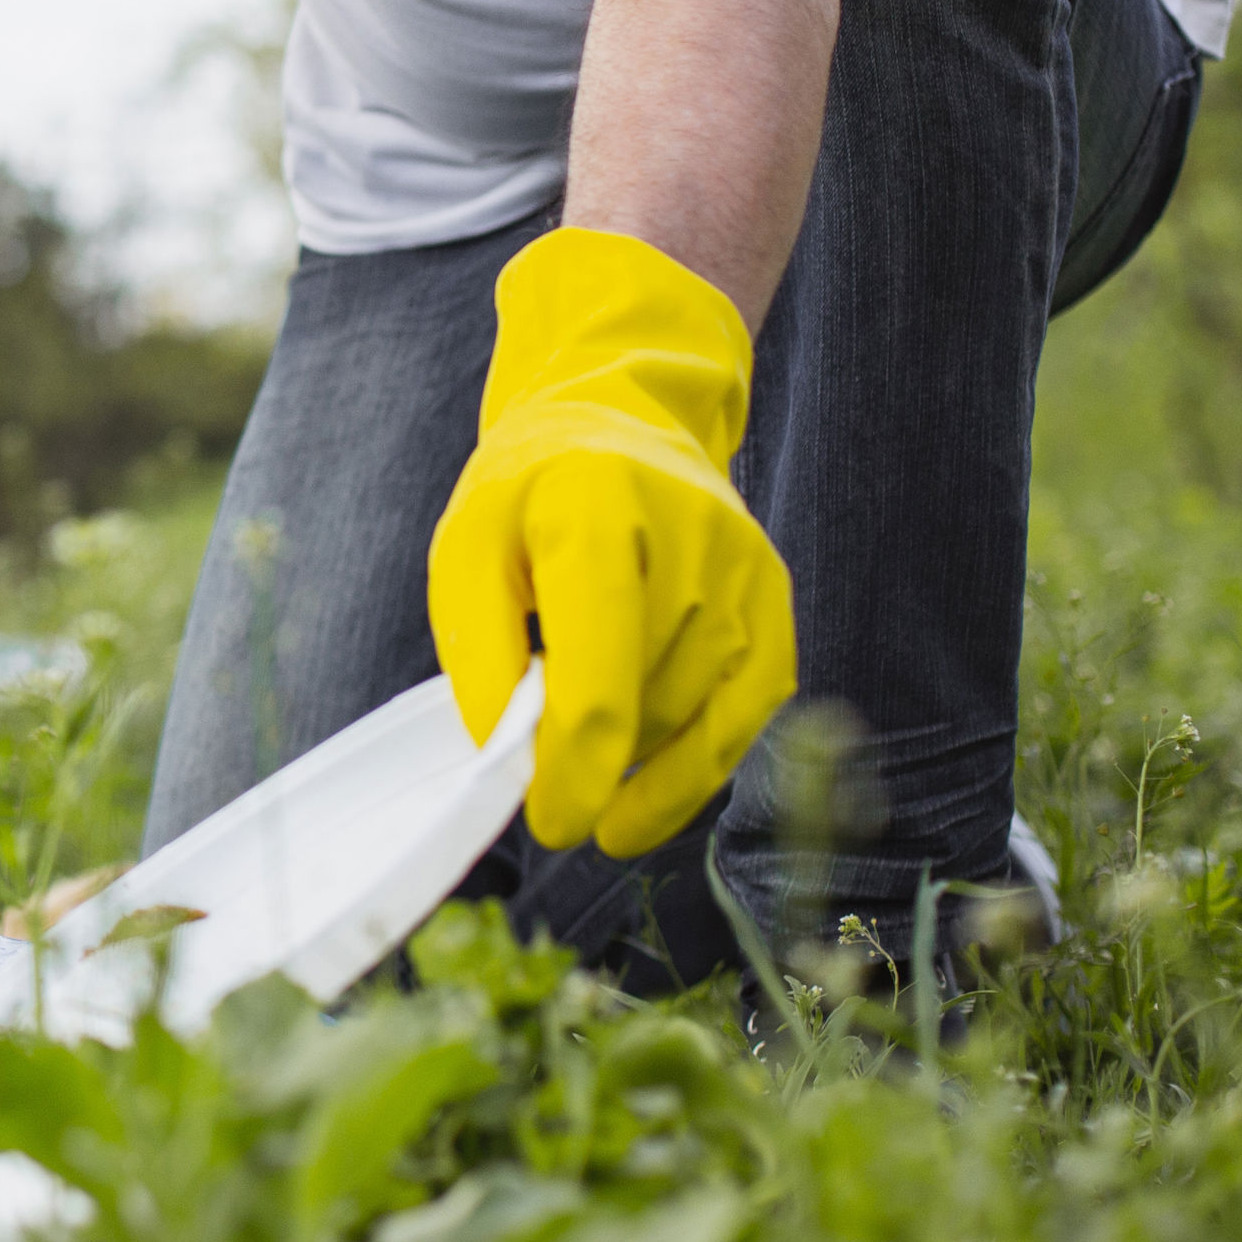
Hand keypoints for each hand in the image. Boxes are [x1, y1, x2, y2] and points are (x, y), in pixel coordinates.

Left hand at [427, 229, 797, 856]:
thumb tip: (505, 756)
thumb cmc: (528, 494)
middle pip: (648, 704)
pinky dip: (698, 771)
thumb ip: (477, 653)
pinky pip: (748, 718)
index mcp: (597, 508)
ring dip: (638, 762)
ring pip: (696, 719)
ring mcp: (745, 570)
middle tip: (542, 782)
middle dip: (594, 763)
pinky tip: (646, 802)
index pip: (600, 674)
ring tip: (584, 748)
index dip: (575, 770)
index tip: (548, 822)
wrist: (619, 418)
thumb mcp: (466, 551)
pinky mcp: (776, 603)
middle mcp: (692, 536)